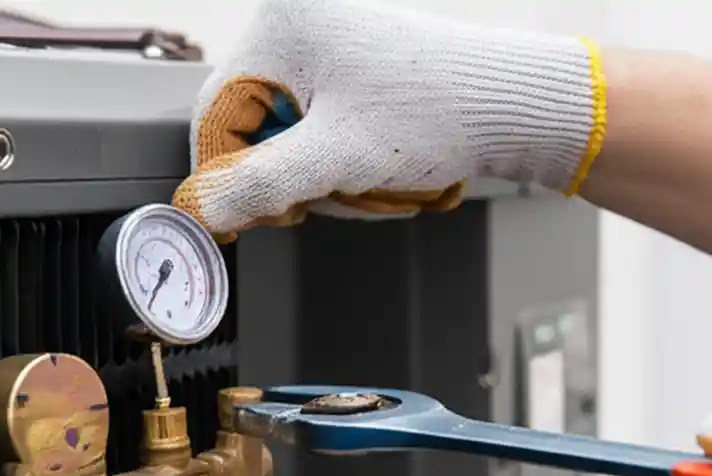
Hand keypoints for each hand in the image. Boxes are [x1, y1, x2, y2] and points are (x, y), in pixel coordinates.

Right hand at [171, 0, 605, 237]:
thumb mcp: (337, 160)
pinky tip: (379, 170)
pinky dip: (341, 163)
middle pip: (250, 126)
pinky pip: (317, 130)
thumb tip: (195, 207)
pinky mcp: (350, 69)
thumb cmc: (440, 114)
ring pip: (285, 136)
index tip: (257, 216)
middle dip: (287, 176)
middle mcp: (298, 22)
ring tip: (370, 181)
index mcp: (282, 24)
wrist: (516, 105)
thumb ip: (258, 186)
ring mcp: (326, 44)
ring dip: (321, 177)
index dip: (227, 177)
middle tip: (328, 197)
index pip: (214, 114)